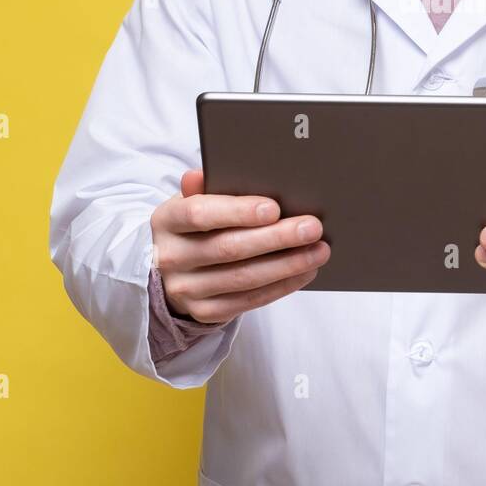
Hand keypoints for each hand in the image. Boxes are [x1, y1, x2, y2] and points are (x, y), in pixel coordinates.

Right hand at [150, 169, 329, 323]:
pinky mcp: (204, 312)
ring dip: (287, 264)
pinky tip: (305, 271)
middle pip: (228, 248)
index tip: (275, 208)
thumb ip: (204, 187)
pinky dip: (281, 286)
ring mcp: (186, 289)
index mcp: (166, 220)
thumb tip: (202, 173)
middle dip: (275, 238)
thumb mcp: (191, 200)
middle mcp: (171, 257)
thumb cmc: (193, 226)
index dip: (237, 211)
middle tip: (312, 227)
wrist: (170, 270)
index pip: (199, 214)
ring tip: (318, 250)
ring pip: (243, 278)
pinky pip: (248, 301)